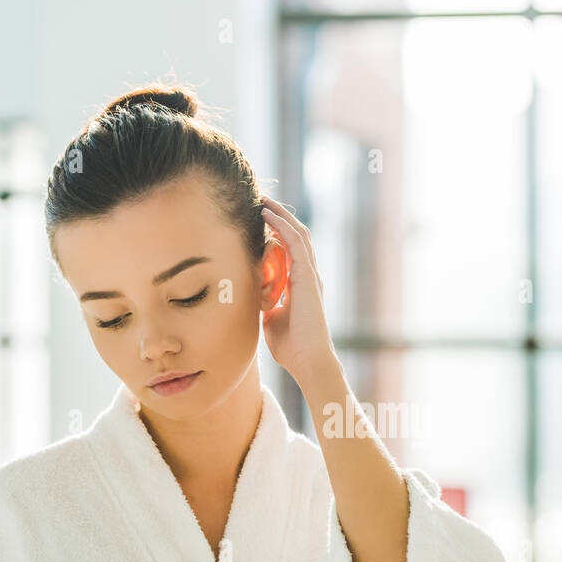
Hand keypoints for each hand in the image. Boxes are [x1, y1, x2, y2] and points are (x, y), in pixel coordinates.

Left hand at [260, 195, 337, 385]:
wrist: (307, 360)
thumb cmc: (291, 347)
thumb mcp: (270, 320)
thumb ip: (265, 304)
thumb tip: (252, 297)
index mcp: (300, 285)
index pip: (290, 250)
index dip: (277, 233)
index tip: (259, 222)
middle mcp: (308, 276)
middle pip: (296, 236)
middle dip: (279, 217)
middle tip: (261, 201)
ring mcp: (310, 275)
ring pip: (298, 234)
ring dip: (280, 215)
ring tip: (263, 200)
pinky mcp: (308, 276)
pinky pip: (296, 243)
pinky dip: (282, 226)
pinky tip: (267, 215)